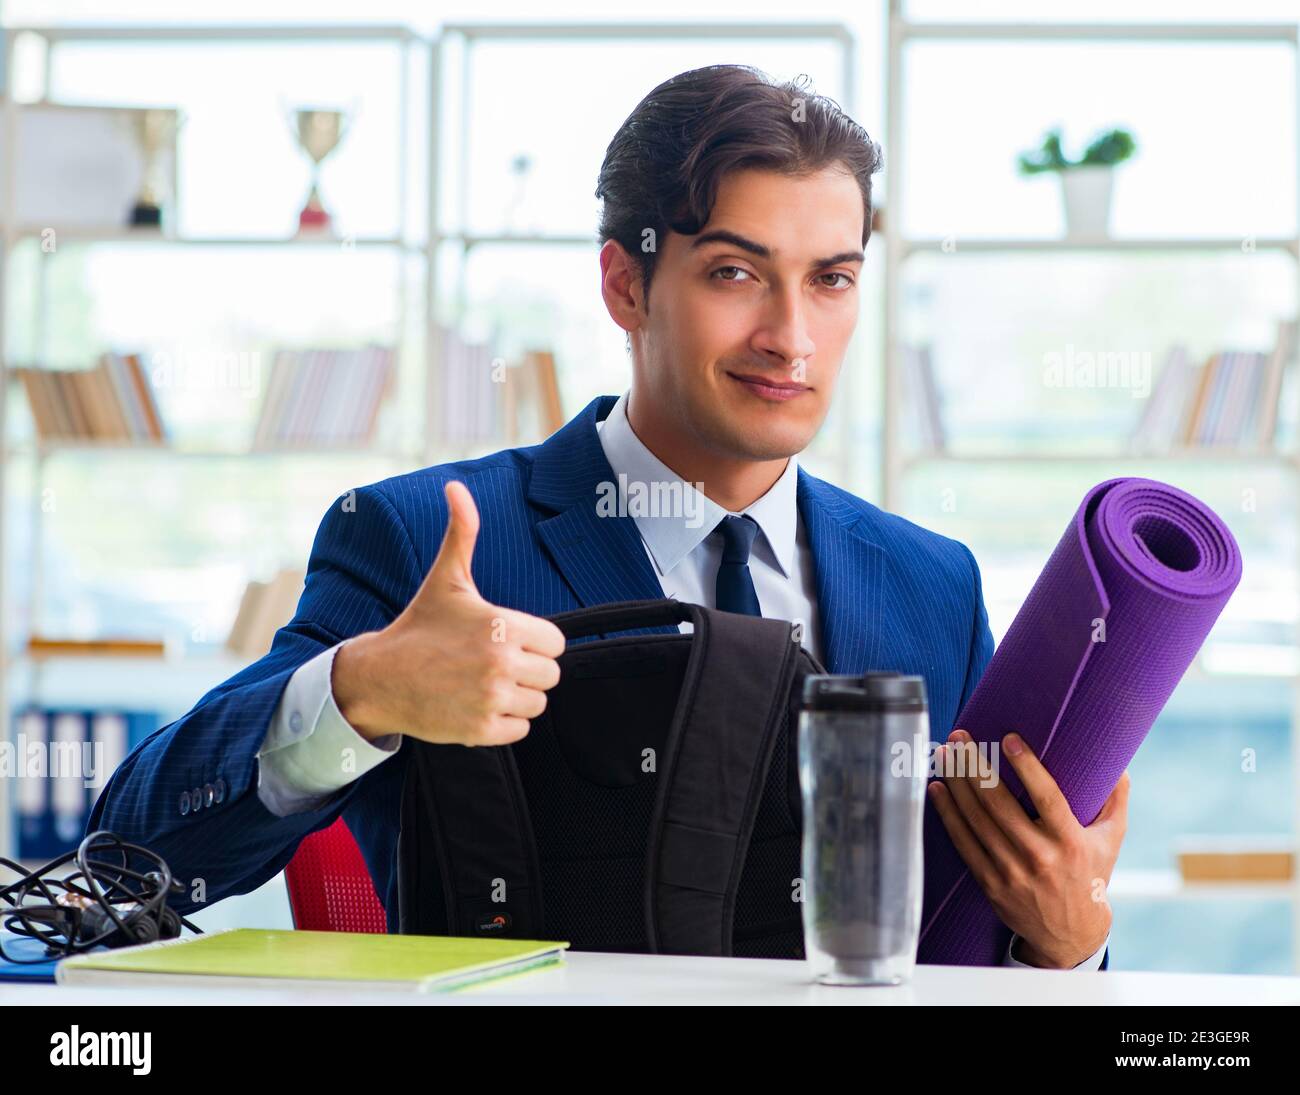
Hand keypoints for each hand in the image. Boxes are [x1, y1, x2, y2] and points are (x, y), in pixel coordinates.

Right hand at [331, 479, 566, 745]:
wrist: (380, 677)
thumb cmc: (420, 626)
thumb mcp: (447, 578)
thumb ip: (462, 532)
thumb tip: (455, 487)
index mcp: (501, 624)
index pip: (556, 643)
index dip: (534, 641)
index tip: (507, 639)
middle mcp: (500, 663)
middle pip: (550, 674)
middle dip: (528, 669)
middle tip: (494, 662)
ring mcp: (491, 699)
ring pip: (538, 702)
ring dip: (518, 696)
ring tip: (485, 682)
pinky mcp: (481, 730)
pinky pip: (520, 728)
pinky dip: (504, 721)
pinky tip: (478, 704)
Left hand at [928, 728, 1129, 968]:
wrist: (1070, 934)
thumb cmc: (1090, 875)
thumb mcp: (1111, 840)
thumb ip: (1114, 800)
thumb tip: (1119, 763)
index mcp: (1070, 842)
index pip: (1048, 798)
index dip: (1028, 767)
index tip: (1008, 738)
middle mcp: (1040, 857)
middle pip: (1000, 804)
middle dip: (975, 766)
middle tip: (959, 736)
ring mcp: (1012, 872)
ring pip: (977, 820)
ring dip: (957, 783)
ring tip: (946, 754)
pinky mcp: (990, 884)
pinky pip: (964, 843)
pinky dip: (948, 814)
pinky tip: (939, 789)